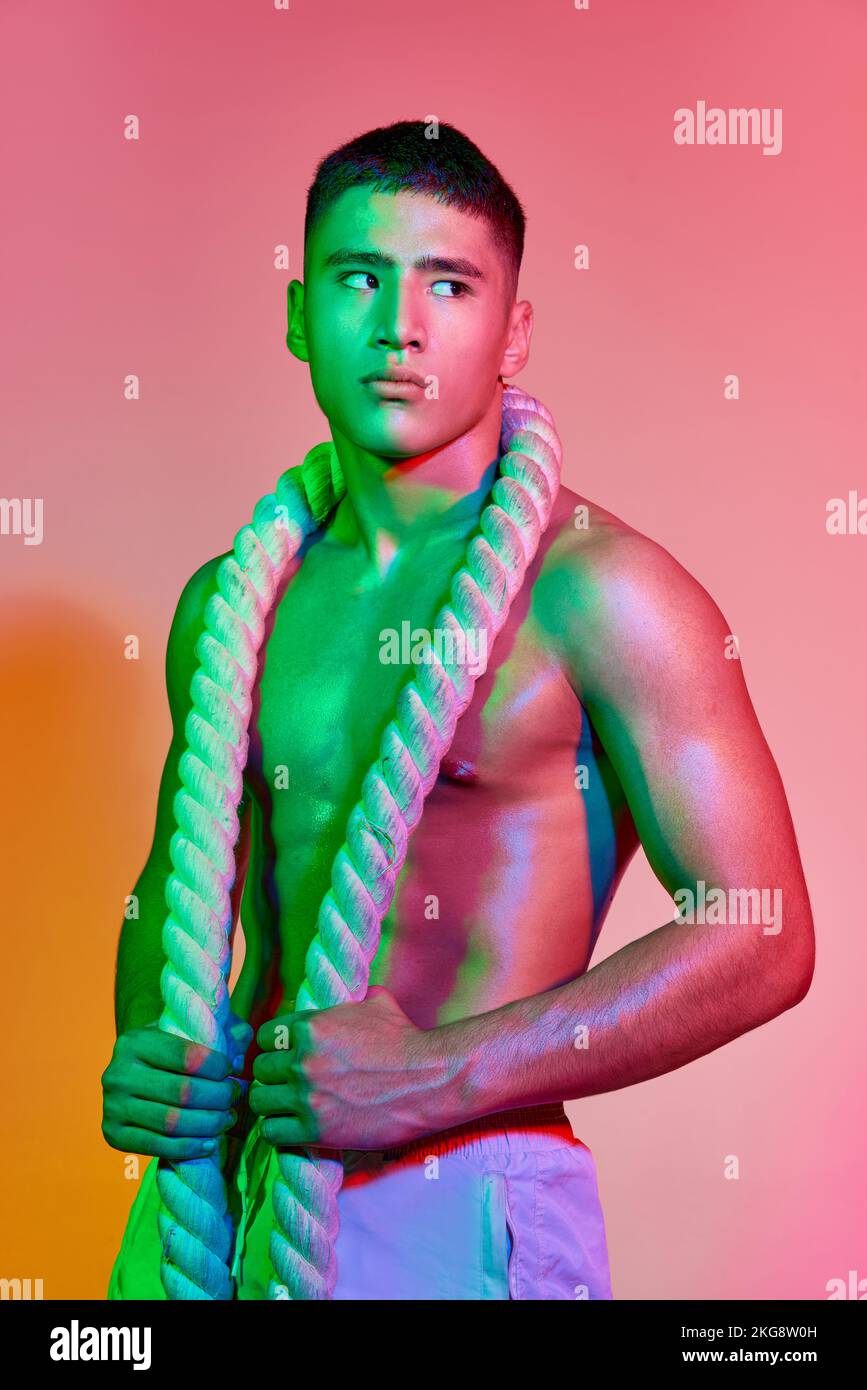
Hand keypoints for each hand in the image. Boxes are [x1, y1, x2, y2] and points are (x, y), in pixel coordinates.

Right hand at [101, 1010, 253, 1160]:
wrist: (133, 1076)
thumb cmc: (171, 1052)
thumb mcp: (192, 1031)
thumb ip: (222, 1030)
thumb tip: (239, 1052)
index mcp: (135, 1042)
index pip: (186, 1056)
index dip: (217, 1067)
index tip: (232, 1070)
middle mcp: (117, 1074)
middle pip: (182, 1092)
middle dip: (218, 1097)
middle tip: (235, 1096)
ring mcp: (112, 1107)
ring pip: (172, 1123)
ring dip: (209, 1124)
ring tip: (227, 1119)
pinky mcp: (113, 1134)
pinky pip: (157, 1147)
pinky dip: (189, 1148)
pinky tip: (210, 1144)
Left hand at [250, 986, 446, 1150]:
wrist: (429, 1081)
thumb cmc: (406, 1042)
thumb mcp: (377, 1004)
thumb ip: (353, 999)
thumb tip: (354, 992)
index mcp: (311, 1026)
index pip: (265, 1036)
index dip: (274, 1047)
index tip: (284, 1058)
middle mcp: (302, 1060)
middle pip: (259, 1071)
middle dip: (272, 1077)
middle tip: (288, 1086)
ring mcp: (307, 1096)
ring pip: (259, 1102)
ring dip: (272, 1106)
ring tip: (288, 1109)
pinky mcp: (315, 1130)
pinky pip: (272, 1132)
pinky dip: (280, 1132)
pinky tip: (295, 1129)